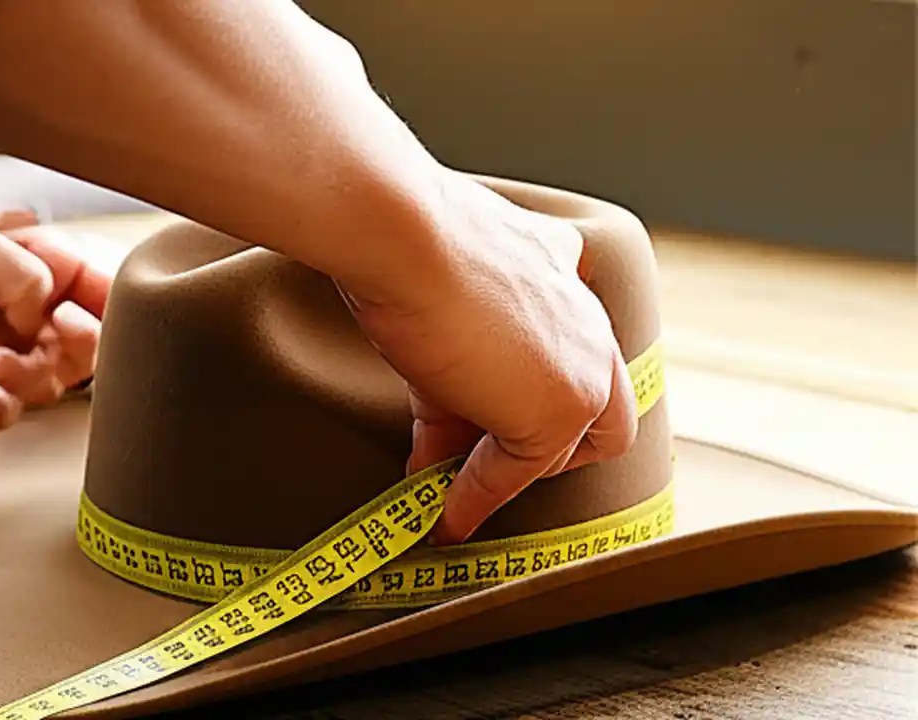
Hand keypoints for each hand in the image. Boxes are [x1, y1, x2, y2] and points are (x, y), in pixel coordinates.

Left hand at [0, 185, 111, 428]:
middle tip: (36, 347)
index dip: (109, 315)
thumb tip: (50, 320)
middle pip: (86, 347)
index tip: (75, 321)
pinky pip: (3, 410)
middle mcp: (20, 305)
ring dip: (32, 384)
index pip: (102, 291)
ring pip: (49, 384)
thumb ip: (21, 274)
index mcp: (34, 259)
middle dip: (71, 356)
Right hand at [340, 172, 637, 544]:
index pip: (561, 353)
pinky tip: (445, 515)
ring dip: (501, 479)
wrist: (401, 234)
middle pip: (596, 413)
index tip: (475, 415)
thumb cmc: (408, 240)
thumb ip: (455, 343)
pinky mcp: (555, 413)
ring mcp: (581, 369)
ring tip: (452, 503)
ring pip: (559, 448)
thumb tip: (424, 403)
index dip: (520, 394)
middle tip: (483, 463)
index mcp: (563, 272)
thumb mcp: (440, 293)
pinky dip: (477, 499)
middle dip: (542, 448)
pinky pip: (515, 473)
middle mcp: (587, 323)